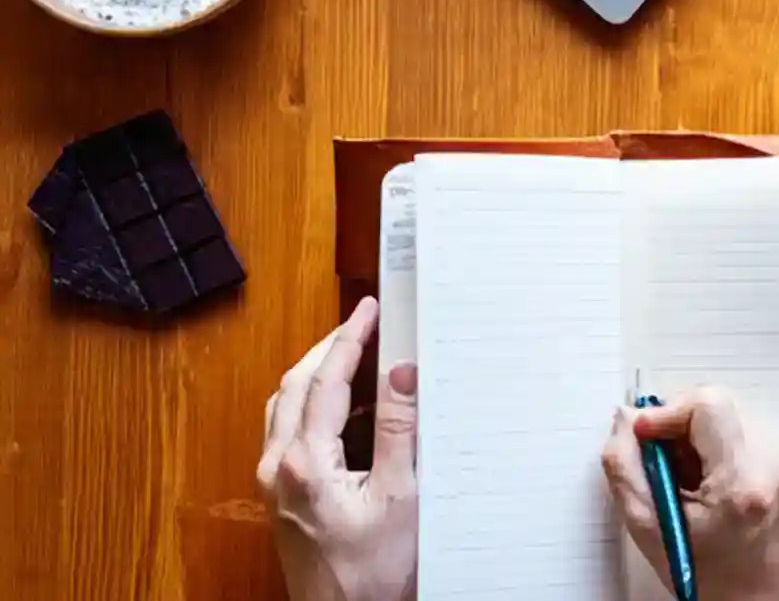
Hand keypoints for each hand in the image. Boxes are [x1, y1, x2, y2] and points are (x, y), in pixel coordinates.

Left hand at [256, 298, 418, 600]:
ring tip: (353, 358)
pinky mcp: (280, 498)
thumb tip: (399, 373)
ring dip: (316, 375)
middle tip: (361, 326)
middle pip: (295, 385)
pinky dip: (312, 406)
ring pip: (285, 407)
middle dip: (328, 348)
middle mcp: (278, 468)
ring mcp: (273, 484)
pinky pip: (287, 432)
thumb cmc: (373, 574)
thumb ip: (397, 430)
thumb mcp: (399, 497)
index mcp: (304, 462)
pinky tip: (344, 411)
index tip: (368, 310)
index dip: (349, 338)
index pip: (326, 380)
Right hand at [602, 387, 778, 600]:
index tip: (645, 434)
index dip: (668, 412)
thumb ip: (625, 467)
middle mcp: (777, 466)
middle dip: (683, 427)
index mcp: (743, 484)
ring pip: (733, 416)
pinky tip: (714, 482)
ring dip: (703, 437)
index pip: (708, 405)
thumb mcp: (648, 528)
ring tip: (692, 479)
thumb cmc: (706, 578)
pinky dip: (723, 447)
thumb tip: (626, 419)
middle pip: (720, 407)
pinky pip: (750, 432)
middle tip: (667, 463)